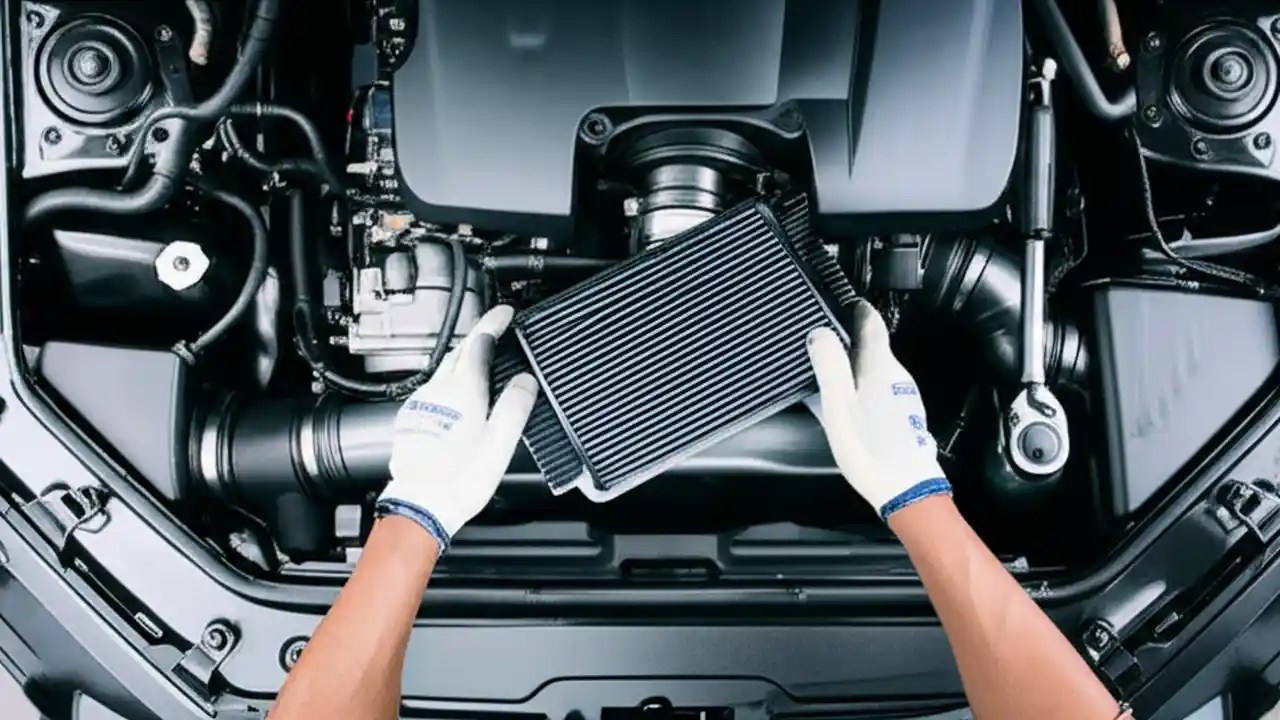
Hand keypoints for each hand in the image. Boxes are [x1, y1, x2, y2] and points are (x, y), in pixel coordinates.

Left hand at [377, 305, 538, 551]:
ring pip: (443, 367)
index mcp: (463, 393)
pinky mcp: (412, 416)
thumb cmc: (459, 481)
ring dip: (463, 356)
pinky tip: (457, 391)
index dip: (493, 324)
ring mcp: (421, 402)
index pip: (478, 344)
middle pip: (458, 351)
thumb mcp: (498, 446)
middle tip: (496, 328)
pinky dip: (449, 378)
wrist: (421, 504)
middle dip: (477, 335)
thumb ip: (514, 409)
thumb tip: (526, 380)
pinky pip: (433, 386)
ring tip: (481, 356)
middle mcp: (438, 391)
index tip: (505, 313)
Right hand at [805, 300, 949, 519]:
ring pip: (874, 370)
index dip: (856, 309)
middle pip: (871, 347)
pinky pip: (878, 391)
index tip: (840, 303)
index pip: (872, 323)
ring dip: (853, 369)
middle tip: (820, 344)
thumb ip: (830, 367)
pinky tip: (846, 406)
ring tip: (827, 377)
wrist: (905, 488)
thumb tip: (820, 333)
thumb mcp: (839, 405)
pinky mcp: (904, 415)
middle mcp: (896, 375)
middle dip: (848, 343)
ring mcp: (903, 395)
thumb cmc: (870, 447)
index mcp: (880, 366)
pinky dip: (861, 390)